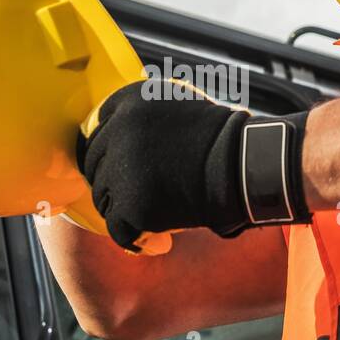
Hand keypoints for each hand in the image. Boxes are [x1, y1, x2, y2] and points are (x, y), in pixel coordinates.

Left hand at [77, 81, 311, 250]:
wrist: (245, 166)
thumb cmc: (218, 140)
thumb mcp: (175, 105)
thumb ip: (140, 115)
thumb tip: (103, 130)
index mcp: (128, 101)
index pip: (94, 133)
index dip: (107, 156)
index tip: (125, 170)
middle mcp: (118, 129)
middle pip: (94, 167)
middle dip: (113, 185)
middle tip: (143, 196)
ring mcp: (123, 167)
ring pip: (102, 199)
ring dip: (124, 211)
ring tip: (157, 213)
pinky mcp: (133, 203)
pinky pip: (118, 230)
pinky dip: (136, 238)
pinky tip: (157, 236)